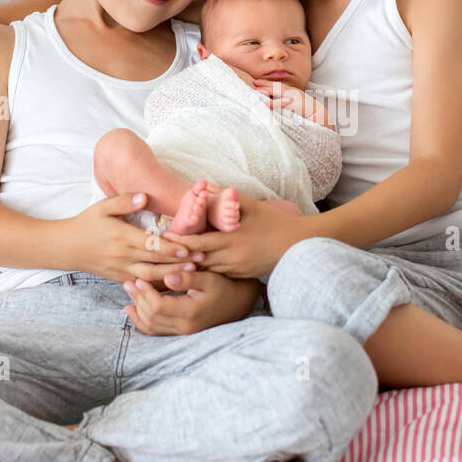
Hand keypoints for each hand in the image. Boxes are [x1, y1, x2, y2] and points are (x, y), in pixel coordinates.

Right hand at [66, 192, 204, 283]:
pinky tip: (174, 282)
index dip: (171, 248)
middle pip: (155, 262)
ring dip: (172, 276)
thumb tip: (145, 196)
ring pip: (150, 277)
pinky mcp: (118, 278)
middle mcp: (122, 256)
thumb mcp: (102, 207)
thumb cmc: (85, 223)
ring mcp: (120, 270)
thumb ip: (124, 201)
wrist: (64, 247)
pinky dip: (157, 284)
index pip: (151, 245)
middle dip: (179, 263)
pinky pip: (141, 283)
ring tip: (192, 273)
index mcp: (121, 237)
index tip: (189, 248)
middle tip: (202, 260)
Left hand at [122, 269, 261, 335]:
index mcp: (191, 312)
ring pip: (151, 326)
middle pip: (151, 317)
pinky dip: (141, 321)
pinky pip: (156, 331)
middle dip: (137, 299)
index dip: (145, 293)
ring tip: (130, 292)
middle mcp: (185, 327)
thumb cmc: (224, 286)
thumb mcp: (208, 278)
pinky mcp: (180, 333)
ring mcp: (182, 333)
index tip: (138, 279)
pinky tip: (132, 310)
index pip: (158, 307)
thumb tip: (166, 277)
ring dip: (137, 310)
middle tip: (128, 283)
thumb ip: (187, 278)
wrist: (238, 303)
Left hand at [162, 198, 310, 277]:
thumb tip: (204, 185)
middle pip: (197, 260)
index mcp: (232, 240)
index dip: (179, 241)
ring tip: (172, 260)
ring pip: (206, 270)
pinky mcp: (242, 277)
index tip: (163, 237)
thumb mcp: (252, 205)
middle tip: (160, 251)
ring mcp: (237, 270)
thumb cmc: (276, 222)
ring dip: (190, 265)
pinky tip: (195, 267)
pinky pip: (218, 274)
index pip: (197, 243)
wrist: (300, 245)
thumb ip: (226, 196)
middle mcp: (232, 258)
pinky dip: (206, 270)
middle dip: (179, 256)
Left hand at [252, 80, 328, 125]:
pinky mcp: (297, 104)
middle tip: (254, 83)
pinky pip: (283, 103)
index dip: (268, 84)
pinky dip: (274, 103)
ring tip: (257, 91)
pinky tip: (266, 104)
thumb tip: (274, 108)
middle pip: (277, 87)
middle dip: (265, 84)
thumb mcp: (296, 107)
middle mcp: (294, 93)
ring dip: (267, 91)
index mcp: (293, 93)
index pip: (279, 87)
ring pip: (279, 92)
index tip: (257, 83)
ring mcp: (296, 97)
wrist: (321, 117)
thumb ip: (286, 106)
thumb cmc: (309, 115)